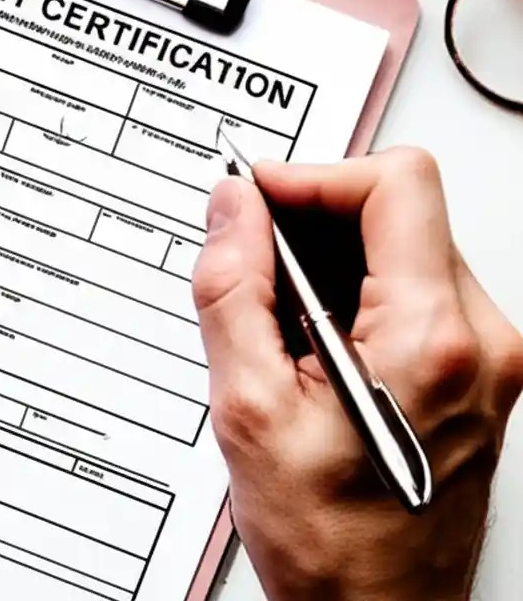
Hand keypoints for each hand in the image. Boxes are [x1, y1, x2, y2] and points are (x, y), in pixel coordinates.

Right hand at [193, 148, 522, 600]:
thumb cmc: (330, 542)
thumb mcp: (249, 410)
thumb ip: (234, 292)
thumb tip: (231, 211)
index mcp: (433, 339)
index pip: (393, 185)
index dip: (312, 178)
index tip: (255, 199)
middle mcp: (482, 341)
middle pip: (402, 211)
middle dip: (314, 220)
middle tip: (251, 263)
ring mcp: (489, 359)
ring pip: (406, 249)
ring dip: (332, 262)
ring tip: (277, 324)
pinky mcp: (477, 375)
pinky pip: (415, 294)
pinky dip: (356, 296)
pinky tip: (311, 348)